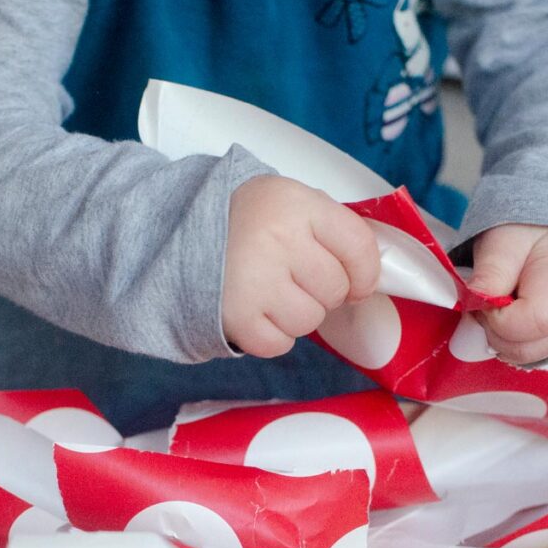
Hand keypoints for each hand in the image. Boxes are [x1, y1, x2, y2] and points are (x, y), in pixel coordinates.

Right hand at [223, 176, 380, 357]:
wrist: (178, 230)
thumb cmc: (249, 220)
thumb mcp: (292, 204)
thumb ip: (334, 231)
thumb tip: (369, 279)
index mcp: (297, 204)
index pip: (360, 247)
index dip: (366, 273)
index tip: (358, 281)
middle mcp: (277, 239)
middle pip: (336, 290)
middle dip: (324, 291)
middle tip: (295, 278)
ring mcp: (255, 280)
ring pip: (310, 320)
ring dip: (298, 314)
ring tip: (272, 292)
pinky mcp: (236, 317)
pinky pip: (279, 344)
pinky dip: (272, 335)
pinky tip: (256, 310)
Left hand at [468, 224, 547, 363]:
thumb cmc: (533, 233)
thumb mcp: (505, 240)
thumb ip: (491, 271)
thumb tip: (474, 302)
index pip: (532, 322)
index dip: (496, 318)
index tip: (484, 299)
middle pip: (529, 348)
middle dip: (495, 332)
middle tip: (487, 305)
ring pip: (529, 357)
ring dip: (503, 340)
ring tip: (501, 308)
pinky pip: (536, 355)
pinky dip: (515, 343)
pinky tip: (512, 318)